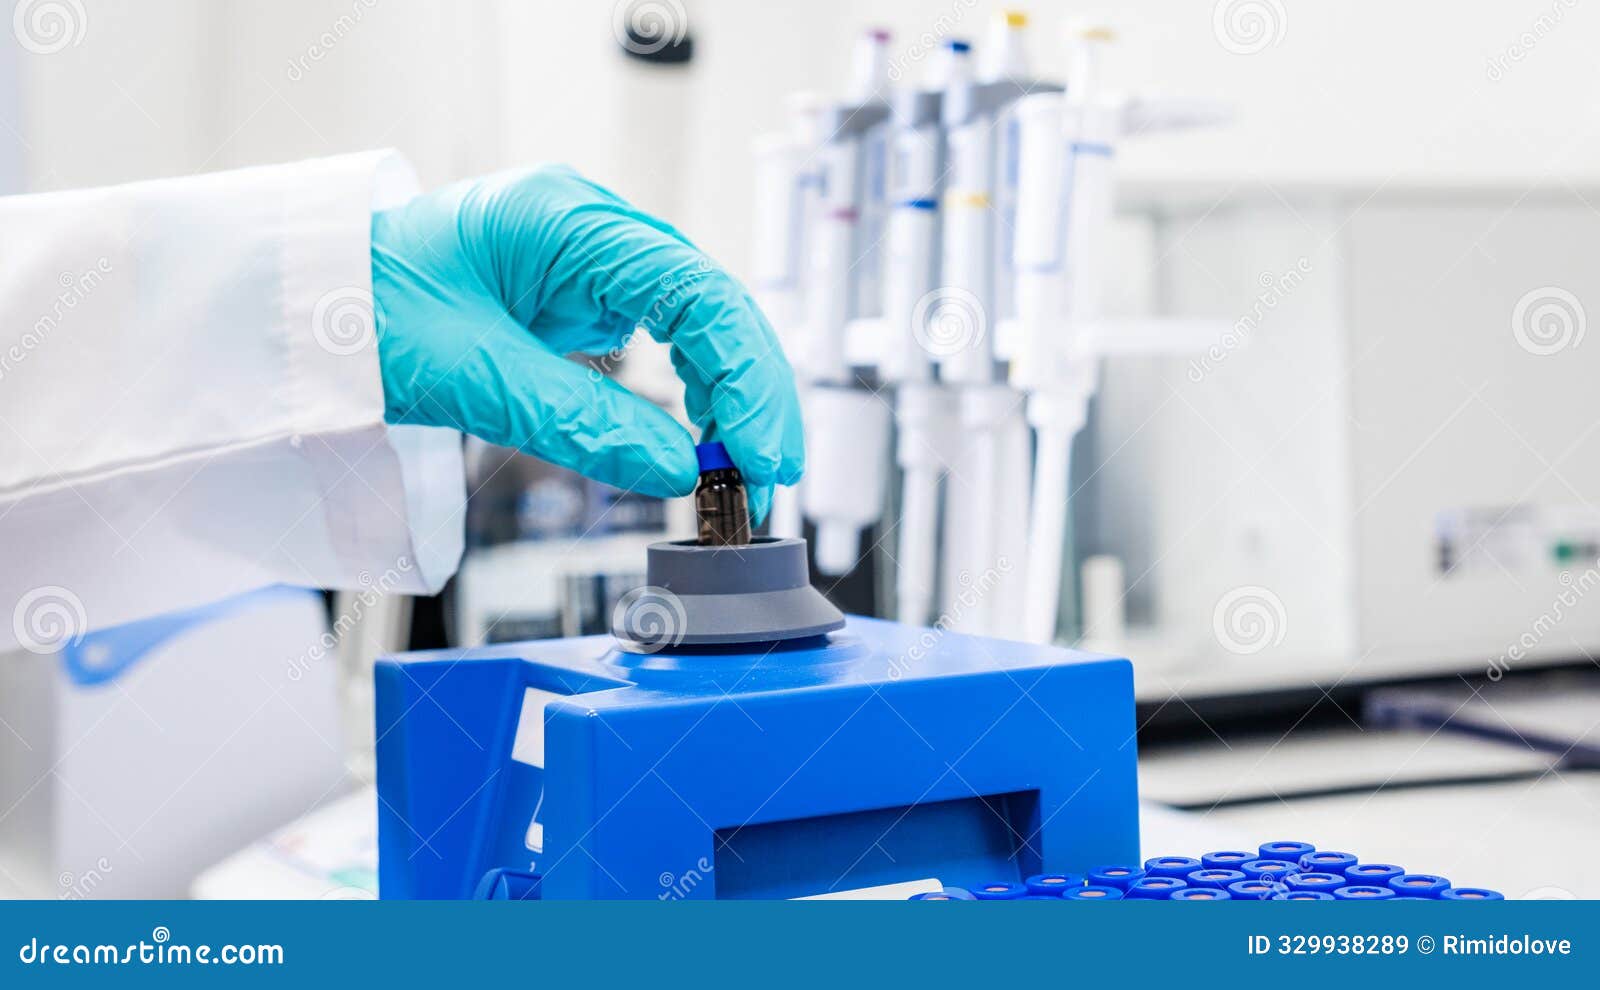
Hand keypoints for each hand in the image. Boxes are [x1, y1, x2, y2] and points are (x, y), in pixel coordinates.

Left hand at [370, 165, 803, 521]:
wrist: (305, 300)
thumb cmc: (358, 308)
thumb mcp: (467, 376)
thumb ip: (579, 422)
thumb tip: (676, 471)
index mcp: (568, 221)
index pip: (698, 291)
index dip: (745, 375)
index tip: (760, 454)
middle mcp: (594, 231)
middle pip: (714, 307)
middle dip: (751, 394)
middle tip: (767, 479)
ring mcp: (593, 262)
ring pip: (699, 326)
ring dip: (730, 398)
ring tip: (742, 472)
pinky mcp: (583, 298)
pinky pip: (663, 342)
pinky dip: (692, 394)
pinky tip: (703, 439)